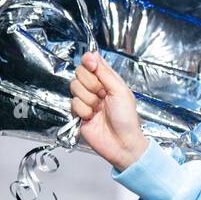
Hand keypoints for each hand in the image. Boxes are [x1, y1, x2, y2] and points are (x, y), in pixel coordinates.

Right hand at [69, 51, 147, 170]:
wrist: (122, 143)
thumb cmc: (127, 119)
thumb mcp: (120, 91)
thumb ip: (105, 73)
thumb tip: (93, 56)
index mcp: (108, 80)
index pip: (92, 62)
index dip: (88, 61)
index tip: (91, 65)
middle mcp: (96, 88)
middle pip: (80, 73)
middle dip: (91, 84)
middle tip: (103, 95)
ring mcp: (87, 100)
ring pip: (75, 88)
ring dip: (88, 99)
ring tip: (99, 109)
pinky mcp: (79, 113)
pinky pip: (73, 104)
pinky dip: (83, 110)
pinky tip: (92, 117)